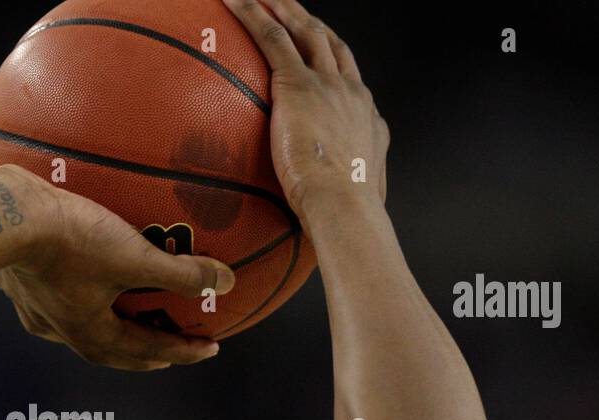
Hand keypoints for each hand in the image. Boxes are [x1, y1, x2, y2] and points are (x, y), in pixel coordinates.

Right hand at [0, 165, 233, 370]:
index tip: (210, 348)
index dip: (184, 350)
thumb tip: (226, 283)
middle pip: (112, 352)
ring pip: (78, 331)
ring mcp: (36, 312)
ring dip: (106, 331)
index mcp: (92, 334)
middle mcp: (62, 332)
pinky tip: (70, 286)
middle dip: (144, 352)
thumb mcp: (133, 256)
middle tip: (169, 349)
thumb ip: (182, 273)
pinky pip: (52, 303)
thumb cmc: (70, 240)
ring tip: (122, 320)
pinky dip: (73, 303)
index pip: (148, 351)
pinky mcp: (17, 286)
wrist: (2, 218)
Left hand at [223, 0, 387, 221]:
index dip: (334, 63)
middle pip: (330, 45)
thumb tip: (323, 218)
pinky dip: (254, 14)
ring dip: (284, 9)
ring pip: (305, 32)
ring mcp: (328, 85)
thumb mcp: (349, 203)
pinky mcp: (299, 85)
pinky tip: (234, 0)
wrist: (345, 207)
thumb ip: (336, 198)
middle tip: (291, 10)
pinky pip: (273, 38)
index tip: (321, 56)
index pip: (349, 80)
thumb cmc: (345, 218)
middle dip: (310, 24)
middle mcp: (352, 94)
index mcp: (365, 120)